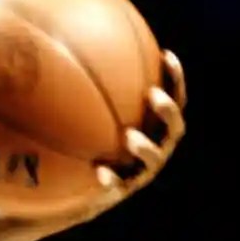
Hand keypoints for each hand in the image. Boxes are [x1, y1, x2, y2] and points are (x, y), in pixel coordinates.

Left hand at [83, 50, 187, 217]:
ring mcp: (138, 174)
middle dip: (167, 112)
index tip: (165, 55)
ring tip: (130, 137)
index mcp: (151, 128)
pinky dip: (111, 180)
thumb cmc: (77, 145)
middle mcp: (152, 149)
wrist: (67, 192)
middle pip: (173, 129)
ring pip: (152, 161)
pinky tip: (99, 172)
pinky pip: (117, 189)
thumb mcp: (79, 117)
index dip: (174, 80)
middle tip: (153, 96)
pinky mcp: (118, 194)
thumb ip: (82, 88)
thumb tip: (65, 46)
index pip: (172, 100)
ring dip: (145, 148)